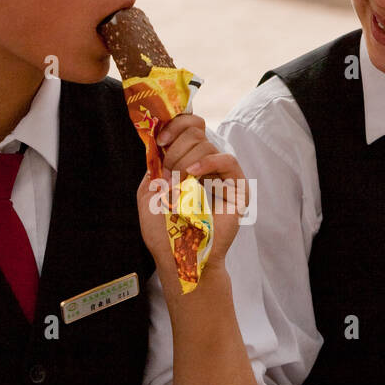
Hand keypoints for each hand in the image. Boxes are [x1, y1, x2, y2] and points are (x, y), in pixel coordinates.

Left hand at [138, 113, 250, 267]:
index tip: (160, 140)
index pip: (190, 128)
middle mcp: (206, 166)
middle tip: (167, 174)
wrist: (177, 258)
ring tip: (176, 183)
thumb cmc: (163, 232)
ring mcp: (222, 177)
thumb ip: (154, 167)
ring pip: (208, 145)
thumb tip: (159, 145)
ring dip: (184, 160)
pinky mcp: (237, 190)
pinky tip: (193, 173)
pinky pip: (229, 161)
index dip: (175, 126)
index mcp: (187, 164)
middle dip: (175, 149)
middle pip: (196, 132)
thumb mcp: (148, 193)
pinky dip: (209, 162)